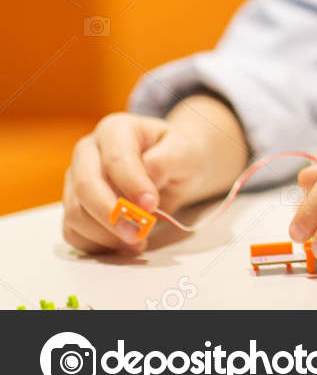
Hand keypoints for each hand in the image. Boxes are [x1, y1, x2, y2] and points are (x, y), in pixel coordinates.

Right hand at [61, 102, 241, 253]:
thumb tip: (142, 190)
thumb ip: (166, 162)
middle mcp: (88, 151)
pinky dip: (96, 244)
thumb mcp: (184, 151)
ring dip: (105, 234)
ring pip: (75, 212)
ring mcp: (75, 178)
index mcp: (115, 129)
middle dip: (111, 215)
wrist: (172, 167)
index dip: (131, 185)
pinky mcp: (73, 205)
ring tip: (138, 241)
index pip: (115, 159)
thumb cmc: (178, 155)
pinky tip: (123, 245)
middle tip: (138, 235)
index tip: (152, 206)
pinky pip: (73, 231)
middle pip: (85, 186)